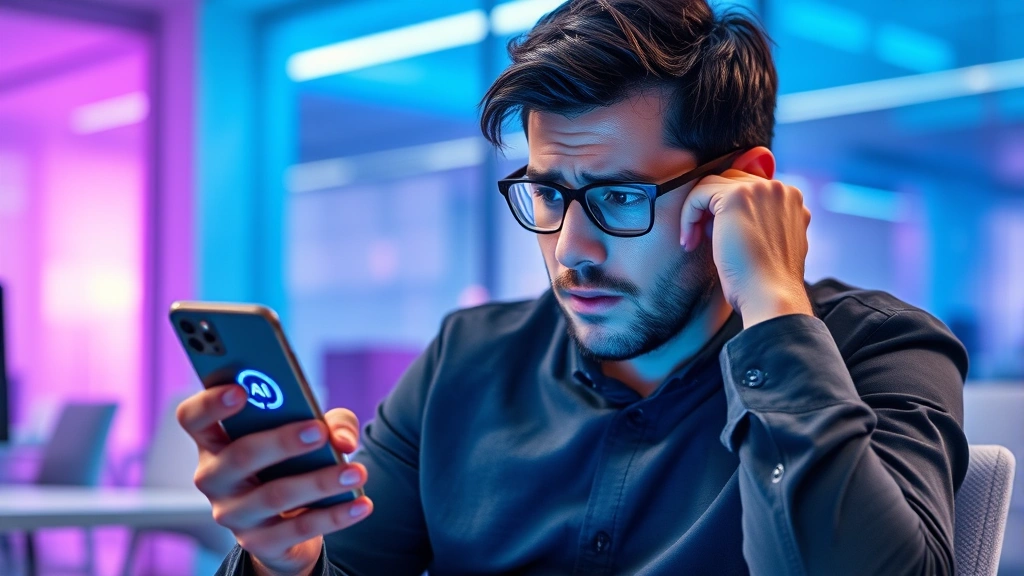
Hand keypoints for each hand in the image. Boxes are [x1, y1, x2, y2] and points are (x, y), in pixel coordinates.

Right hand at [176, 386, 372, 575]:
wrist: (290, 524)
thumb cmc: (295, 461)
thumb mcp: (312, 433)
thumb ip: (331, 423)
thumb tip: (343, 440)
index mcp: (216, 440)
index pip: (194, 418)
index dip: (210, 403)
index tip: (240, 390)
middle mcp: (215, 478)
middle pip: (239, 456)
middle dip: (281, 442)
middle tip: (318, 431)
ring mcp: (233, 514)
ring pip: (274, 496)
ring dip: (319, 482)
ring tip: (356, 472)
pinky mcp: (259, 543)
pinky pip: (298, 530)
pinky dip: (334, 516)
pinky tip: (362, 503)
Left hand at [680, 148, 812, 327]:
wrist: (771, 296)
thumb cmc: (766, 282)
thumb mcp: (768, 246)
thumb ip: (758, 223)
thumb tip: (724, 218)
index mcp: (792, 200)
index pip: (749, 190)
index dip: (727, 212)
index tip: (719, 239)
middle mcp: (780, 189)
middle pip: (730, 182)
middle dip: (712, 209)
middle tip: (704, 240)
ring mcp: (760, 189)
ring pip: (713, 185)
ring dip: (698, 212)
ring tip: (696, 241)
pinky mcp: (736, 196)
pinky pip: (699, 193)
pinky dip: (688, 216)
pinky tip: (690, 241)